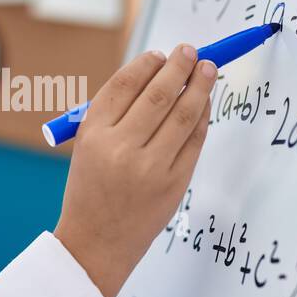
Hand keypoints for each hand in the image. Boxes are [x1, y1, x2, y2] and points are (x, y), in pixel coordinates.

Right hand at [54, 44, 215, 296]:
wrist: (96, 244)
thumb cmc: (92, 190)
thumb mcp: (88, 148)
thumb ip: (117, 115)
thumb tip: (159, 76)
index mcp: (93, 134)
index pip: (124, 85)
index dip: (146, 64)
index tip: (160, 55)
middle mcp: (121, 148)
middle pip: (158, 94)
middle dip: (179, 67)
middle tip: (190, 52)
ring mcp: (150, 167)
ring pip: (183, 114)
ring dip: (199, 86)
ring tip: (208, 69)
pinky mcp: (174, 183)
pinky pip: (194, 140)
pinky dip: (202, 117)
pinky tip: (205, 103)